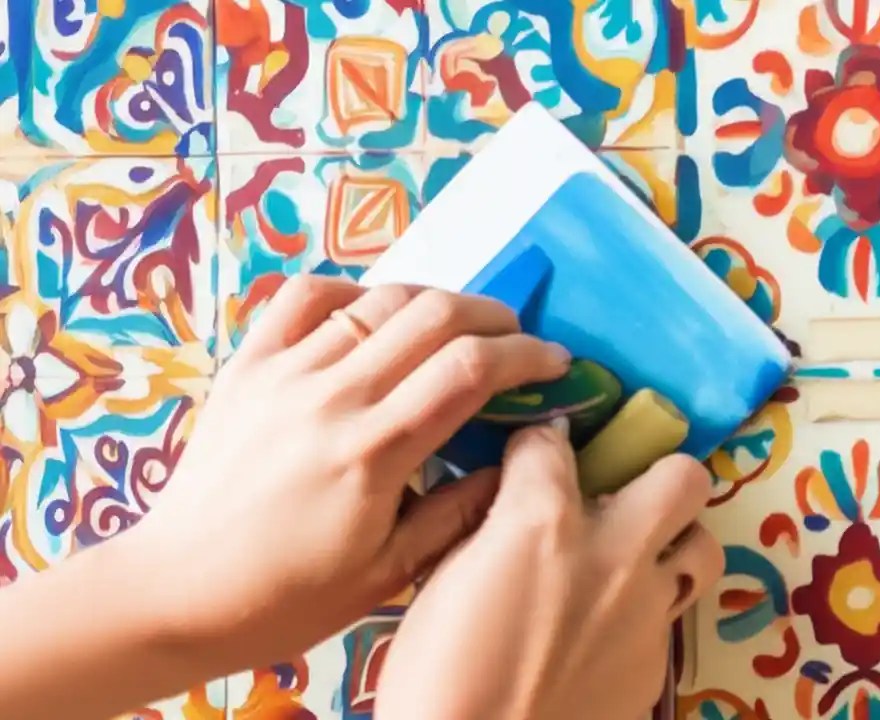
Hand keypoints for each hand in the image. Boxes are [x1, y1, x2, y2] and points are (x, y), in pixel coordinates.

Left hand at [119, 275, 569, 674]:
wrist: (180, 592)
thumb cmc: (291, 595)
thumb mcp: (391, 571)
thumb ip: (460, 510)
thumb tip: (517, 460)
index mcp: (375, 450)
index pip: (470, 369)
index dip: (526, 355)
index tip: (555, 361)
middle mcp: (334, 395)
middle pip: (434, 314)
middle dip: (493, 316)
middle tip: (515, 338)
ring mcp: (285, 372)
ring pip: (379, 298)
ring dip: (435, 300)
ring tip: (457, 325)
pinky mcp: (248, 364)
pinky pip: (305, 295)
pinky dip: (352, 289)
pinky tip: (372, 313)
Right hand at [375, 421, 725, 719]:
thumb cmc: (435, 670)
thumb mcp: (444, 576)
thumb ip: (490, 523)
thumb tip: (511, 496)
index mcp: (542, 523)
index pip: (553, 444)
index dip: (538, 445)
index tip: (531, 457)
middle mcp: (612, 555)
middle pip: (680, 478)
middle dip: (655, 473)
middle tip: (621, 493)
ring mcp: (645, 613)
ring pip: (702, 547)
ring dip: (674, 540)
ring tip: (635, 556)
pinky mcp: (656, 664)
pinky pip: (671, 614)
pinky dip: (647, 608)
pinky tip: (609, 627)